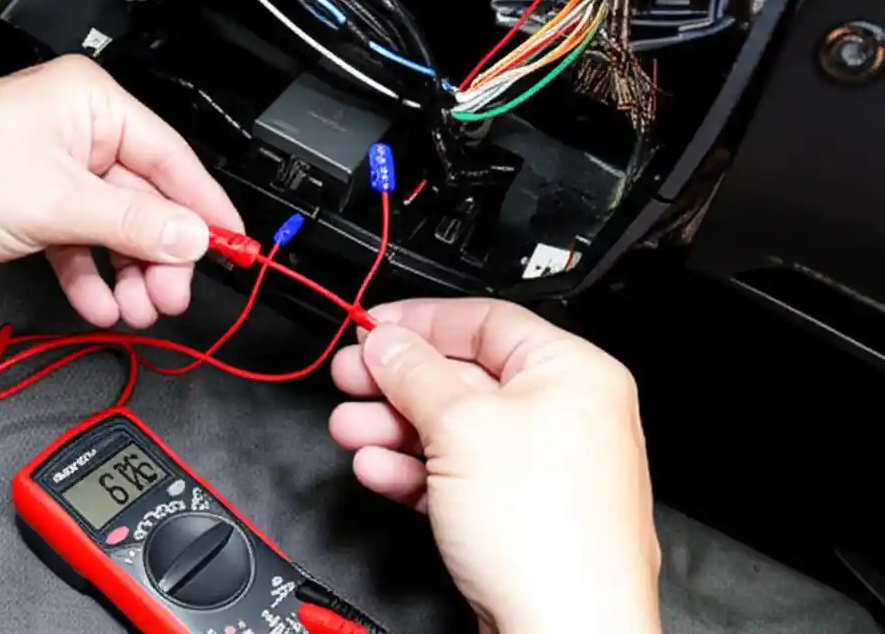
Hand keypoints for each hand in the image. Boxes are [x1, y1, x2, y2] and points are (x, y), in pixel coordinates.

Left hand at [0, 55, 241, 327]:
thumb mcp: (56, 204)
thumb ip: (133, 225)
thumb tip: (192, 237)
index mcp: (89, 104)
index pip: (171, 159)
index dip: (204, 210)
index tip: (234, 248)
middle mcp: (75, 132)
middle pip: (145, 202)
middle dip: (159, 256)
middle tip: (172, 298)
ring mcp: (51, 171)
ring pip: (113, 229)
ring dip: (127, 274)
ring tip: (137, 312)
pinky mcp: (29, 206)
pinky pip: (78, 244)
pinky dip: (89, 276)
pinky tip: (98, 305)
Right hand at [328, 298, 660, 633]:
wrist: (563, 631)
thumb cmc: (549, 535)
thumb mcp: (460, 426)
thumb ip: (415, 373)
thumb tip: (388, 341)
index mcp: (573, 373)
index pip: (487, 321)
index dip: (422, 320)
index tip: (373, 327)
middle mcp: (565, 416)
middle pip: (463, 377)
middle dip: (396, 380)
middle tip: (350, 376)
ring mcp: (542, 470)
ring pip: (453, 430)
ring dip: (393, 427)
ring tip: (351, 428)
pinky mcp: (517, 516)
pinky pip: (457, 476)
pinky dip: (414, 471)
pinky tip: (379, 470)